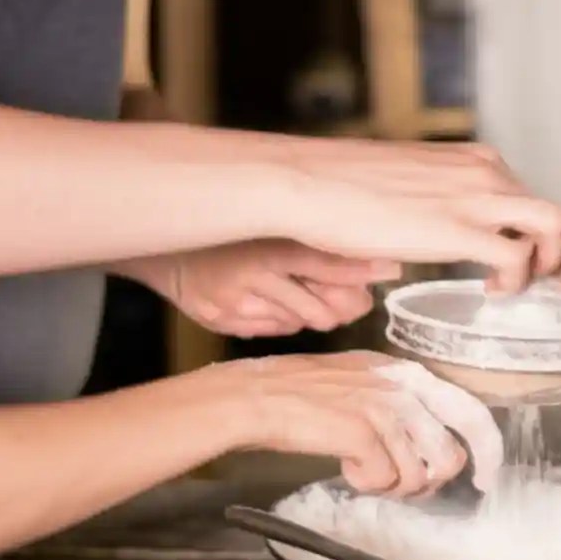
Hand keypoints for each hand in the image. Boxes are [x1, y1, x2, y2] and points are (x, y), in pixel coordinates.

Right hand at [118, 240, 401, 337]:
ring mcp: (234, 301)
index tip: (393, 268)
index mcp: (269, 243)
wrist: (167, 242)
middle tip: (349, 301)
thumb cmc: (233, 233)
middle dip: (339, 307)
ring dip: (310, 313)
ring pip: (298, 323)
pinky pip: (272, 331)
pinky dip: (281, 320)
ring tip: (297, 293)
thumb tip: (364, 283)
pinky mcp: (221, 319)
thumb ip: (315, 249)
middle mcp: (252, 272)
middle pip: (318, 308)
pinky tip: (270, 301)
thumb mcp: (273, 228)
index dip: (362, 268)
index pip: (326, 261)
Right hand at [187, 351, 503, 494]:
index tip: (485, 478)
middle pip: (449, 455)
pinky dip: (365, 484)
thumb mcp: (363, 382)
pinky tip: (345, 466)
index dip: (487, 451)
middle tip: (402, 484)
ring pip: (418, 476)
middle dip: (430, 482)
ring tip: (363, 469)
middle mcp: (404, 388)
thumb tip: (435, 447)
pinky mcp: (364, 434)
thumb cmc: (302, 394)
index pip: (470, 412)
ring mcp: (385, 410)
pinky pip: (385, 481)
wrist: (257, 397)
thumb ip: (403, 405)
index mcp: (408, 373)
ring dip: (392, 485)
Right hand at [275, 138, 560, 293]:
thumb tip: (426, 229)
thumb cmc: (340, 186)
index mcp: (473, 161)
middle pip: (555, 215)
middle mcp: (485, 174)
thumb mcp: (405, 183)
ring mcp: (477, 200)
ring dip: (550, 265)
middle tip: (551, 287)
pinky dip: (516, 281)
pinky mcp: (460, 230)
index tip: (535, 263)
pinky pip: (518, 259)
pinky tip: (491, 292)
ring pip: (555, 228)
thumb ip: (431, 201)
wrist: (308, 182)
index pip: (530, 199)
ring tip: (522, 290)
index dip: (540, 237)